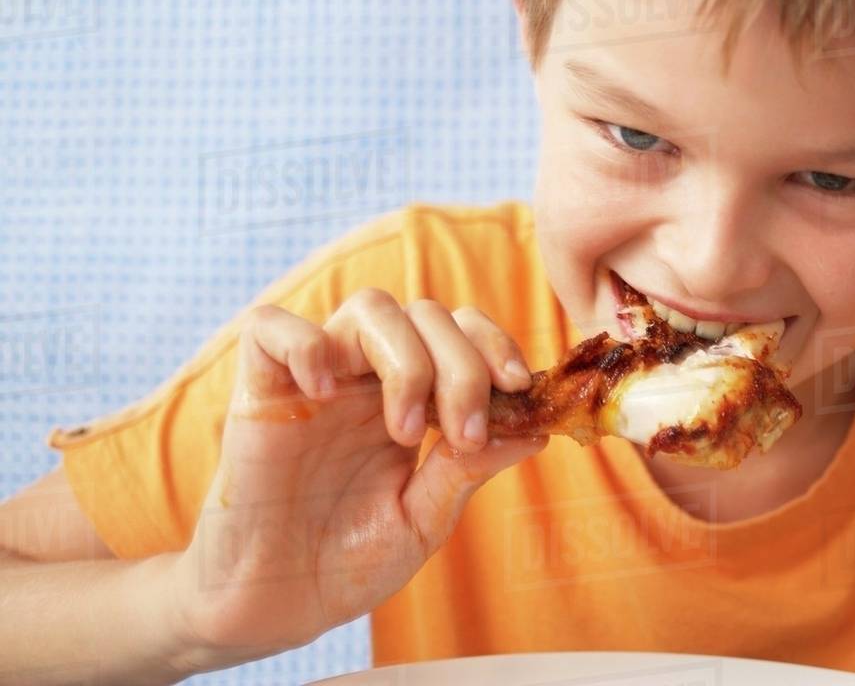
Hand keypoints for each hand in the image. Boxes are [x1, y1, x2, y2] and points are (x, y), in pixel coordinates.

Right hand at [168, 289, 545, 664]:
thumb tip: (536, 430)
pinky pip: (270, 328)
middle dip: (461, 366)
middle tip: (461, 434)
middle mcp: (368, 377)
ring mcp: (315, 378)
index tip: (518, 387)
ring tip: (403, 431)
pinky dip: (304, 343)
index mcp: (412, 398)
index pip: (461, 331)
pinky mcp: (259, 390)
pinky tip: (323, 393)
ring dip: (405, 360)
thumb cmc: (348, 561)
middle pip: (426, 314)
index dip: (494, 345)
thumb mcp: (424, 519)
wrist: (274, 605)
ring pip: (369, 307)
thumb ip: (469, 468)